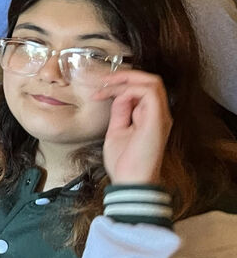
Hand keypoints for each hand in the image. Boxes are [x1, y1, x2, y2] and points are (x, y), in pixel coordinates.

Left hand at [92, 70, 171, 185]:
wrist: (130, 181)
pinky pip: (150, 92)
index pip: (141, 89)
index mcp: (149, 117)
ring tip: (106, 85)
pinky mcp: (158, 120)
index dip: (120, 84)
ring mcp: (160, 116)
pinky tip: (115, 97)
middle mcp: (158, 114)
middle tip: (102, 80)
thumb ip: (120, 112)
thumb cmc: (124, 162)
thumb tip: (117, 96)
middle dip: (124, 75)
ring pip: (152, 82)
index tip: (98, 89)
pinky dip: (130, 89)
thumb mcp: (117, 131)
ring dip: (126, 79)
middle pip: (150, 81)